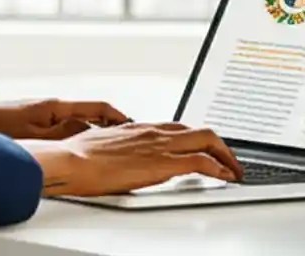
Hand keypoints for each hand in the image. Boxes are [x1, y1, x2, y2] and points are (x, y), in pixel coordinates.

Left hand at [0, 98, 130, 139]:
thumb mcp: (36, 134)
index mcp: (57, 107)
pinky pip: (61, 133)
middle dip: (108, 129)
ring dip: (90, 136)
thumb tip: (91, 130)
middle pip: (90, 117)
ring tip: (104, 151)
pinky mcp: (31, 126)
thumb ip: (65, 133)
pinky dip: (72, 142)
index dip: (120, 117)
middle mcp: (51, 109)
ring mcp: (41, 117)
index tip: (135, 125)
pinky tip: (71, 155)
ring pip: (75, 127)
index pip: (99, 107)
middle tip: (125, 142)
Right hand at [20, 122, 244, 196]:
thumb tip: (122, 159)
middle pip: (199, 129)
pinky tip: (225, 177)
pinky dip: (218, 168)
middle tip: (228, 159)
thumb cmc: (78, 157)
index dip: (197, 138)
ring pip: (207, 139)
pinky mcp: (161, 162)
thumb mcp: (104, 146)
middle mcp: (154, 131)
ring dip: (225, 155)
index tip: (206, 149)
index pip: (179, 127)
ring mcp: (159, 145)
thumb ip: (120, 150)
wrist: (70, 161)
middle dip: (219, 144)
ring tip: (233, 170)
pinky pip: (200, 161)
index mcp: (140, 127)